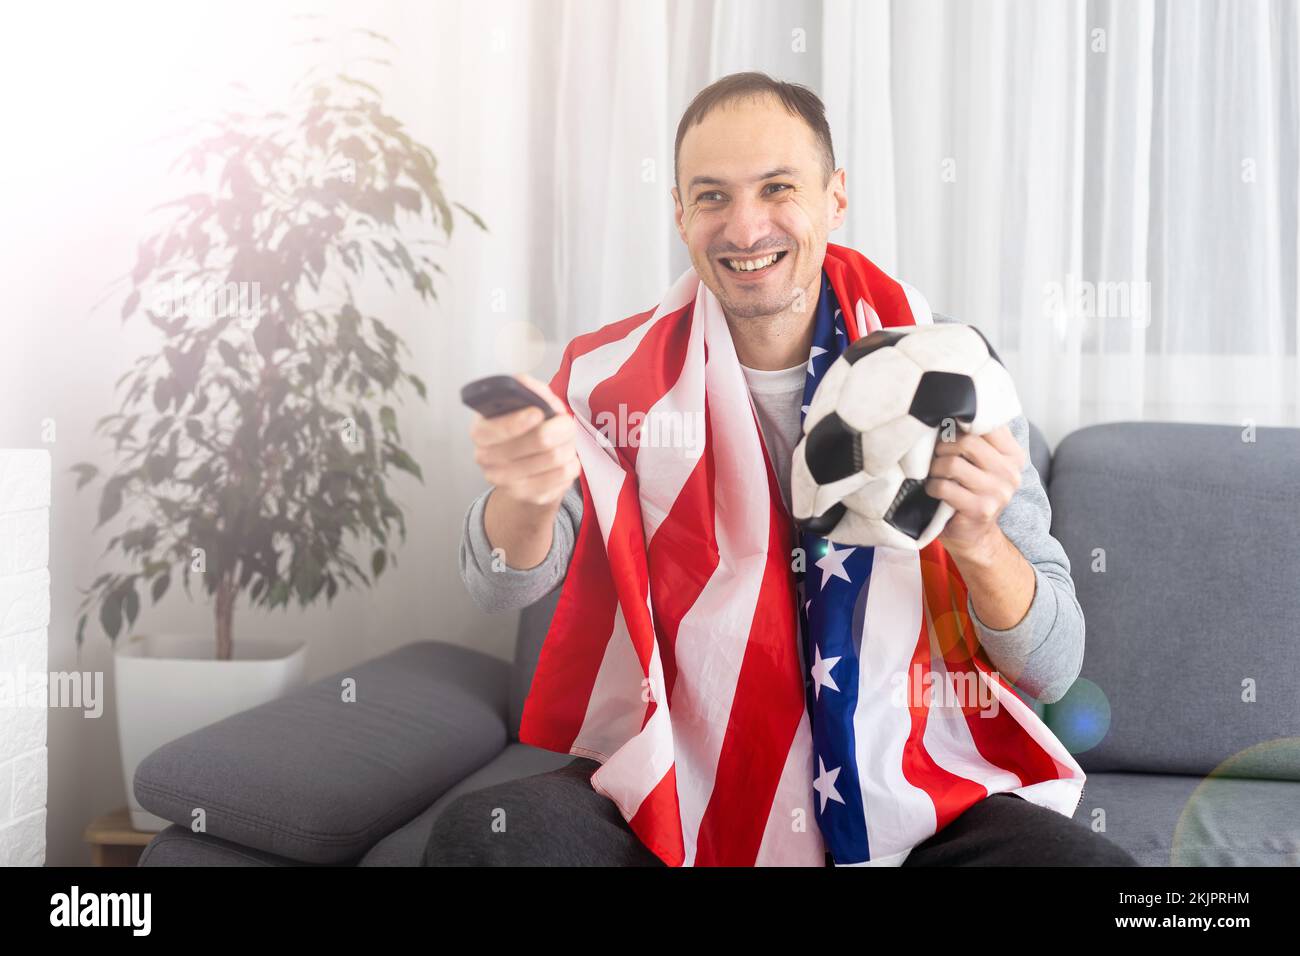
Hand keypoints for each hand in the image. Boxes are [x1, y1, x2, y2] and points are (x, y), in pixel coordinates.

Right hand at [470, 373, 579, 509]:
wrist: (528, 467)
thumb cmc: (526, 428)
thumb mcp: (524, 403)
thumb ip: (528, 389)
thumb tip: (530, 387)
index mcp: (481, 431)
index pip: (494, 430)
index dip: (518, 422)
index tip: (537, 413)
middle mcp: (487, 459)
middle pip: (539, 442)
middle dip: (560, 428)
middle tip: (565, 423)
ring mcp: (506, 482)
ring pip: (556, 458)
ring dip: (568, 445)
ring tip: (565, 441)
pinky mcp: (529, 497)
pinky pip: (563, 476)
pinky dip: (572, 463)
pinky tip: (564, 459)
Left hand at [925, 423, 1026, 559]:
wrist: (975, 535)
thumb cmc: (971, 491)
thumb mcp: (981, 461)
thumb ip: (977, 437)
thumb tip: (954, 408)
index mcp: (1013, 455)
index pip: (986, 424)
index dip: (960, 424)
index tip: (949, 431)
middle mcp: (1010, 472)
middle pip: (966, 441)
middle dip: (943, 447)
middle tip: (937, 456)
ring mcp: (998, 492)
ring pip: (952, 464)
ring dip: (935, 469)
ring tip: (936, 475)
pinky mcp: (981, 509)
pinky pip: (944, 487)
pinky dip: (933, 487)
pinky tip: (935, 491)